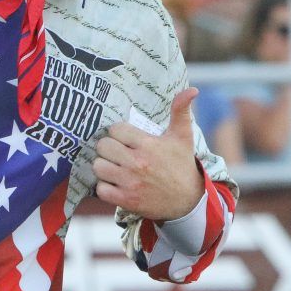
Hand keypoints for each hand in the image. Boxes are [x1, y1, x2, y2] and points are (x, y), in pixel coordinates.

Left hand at [92, 89, 206, 221]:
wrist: (188, 200)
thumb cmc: (181, 164)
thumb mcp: (183, 136)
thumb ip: (181, 111)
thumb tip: (192, 89)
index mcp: (148, 145)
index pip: (116, 129)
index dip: (118, 132)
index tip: (125, 138)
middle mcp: (137, 163)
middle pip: (103, 146)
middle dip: (108, 147)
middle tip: (117, 151)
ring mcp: (130, 183)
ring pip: (98, 166)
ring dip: (104, 166)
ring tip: (114, 165)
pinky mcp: (126, 200)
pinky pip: (101, 189)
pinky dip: (104, 186)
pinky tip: (115, 182)